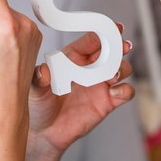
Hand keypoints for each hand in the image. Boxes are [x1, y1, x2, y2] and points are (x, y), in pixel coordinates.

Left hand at [26, 24, 134, 155]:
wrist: (45, 132)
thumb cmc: (38, 105)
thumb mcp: (34, 89)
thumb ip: (38, 79)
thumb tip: (42, 71)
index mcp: (73, 57)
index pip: (92, 40)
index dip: (105, 32)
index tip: (115, 28)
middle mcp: (90, 68)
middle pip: (112, 51)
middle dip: (120, 47)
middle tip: (122, 47)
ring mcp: (100, 85)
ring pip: (122, 68)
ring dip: (122, 68)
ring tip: (112, 75)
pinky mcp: (107, 102)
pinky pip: (125, 92)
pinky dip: (125, 90)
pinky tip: (115, 93)